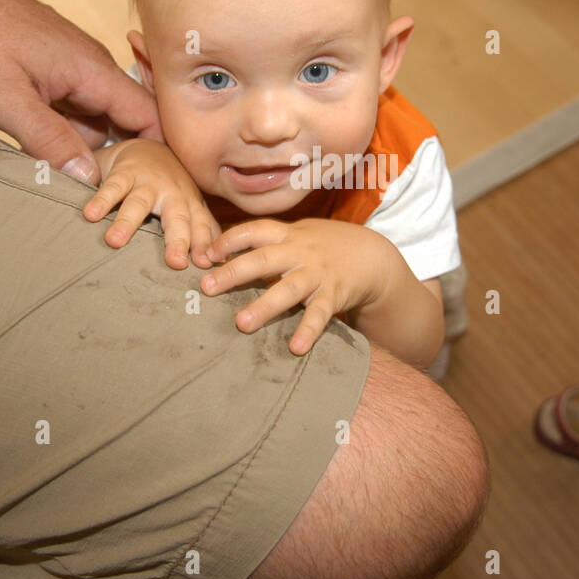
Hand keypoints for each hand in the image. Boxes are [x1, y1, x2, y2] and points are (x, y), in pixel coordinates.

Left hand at [0, 0, 162, 185]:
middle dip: (110, 156)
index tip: (142, 188)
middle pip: (123, 123)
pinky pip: (70, 106)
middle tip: (81, 187)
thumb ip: (49, 141)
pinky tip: (28, 137)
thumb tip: (89, 178)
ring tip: (43, 163)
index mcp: (93, 70)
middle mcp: (91, 66)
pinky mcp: (50, 67)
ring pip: (92, 117)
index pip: (150, 117)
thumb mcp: (5, 100)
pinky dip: (58, 126)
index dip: (155, 154)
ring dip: (76, 142)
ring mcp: (71, 65)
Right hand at [83, 138, 220, 268]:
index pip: (200, 227)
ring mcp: (148, 182)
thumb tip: (216, 262)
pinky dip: (101, 200)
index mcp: (191, 205)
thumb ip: (202, 230)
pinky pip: (112, 187)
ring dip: (128, 222)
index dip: (204, 244)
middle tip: (175, 263)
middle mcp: (173, 193)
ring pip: (139, 203)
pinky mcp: (124, 172)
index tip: (203, 265)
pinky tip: (90, 215)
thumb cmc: (170, 187)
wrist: (147, 148)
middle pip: (177, 218)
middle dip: (178, 239)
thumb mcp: (189, 207)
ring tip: (114, 241)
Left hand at [200, 218, 397, 354]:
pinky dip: (308, 331)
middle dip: (234, 272)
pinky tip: (295, 348)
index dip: (229, 239)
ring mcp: (317, 274)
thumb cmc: (326, 246)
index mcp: (288, 235)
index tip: (206, 255)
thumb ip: (267, 243)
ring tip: (242, 323)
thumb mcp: (299, 236)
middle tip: (207, 287)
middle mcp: (300, 252)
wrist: (373, 256)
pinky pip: (319, 315)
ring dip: (264, 306)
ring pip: (288, 289)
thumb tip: (221, 253)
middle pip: (263, 259)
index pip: (254, 230)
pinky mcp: (334, 295)